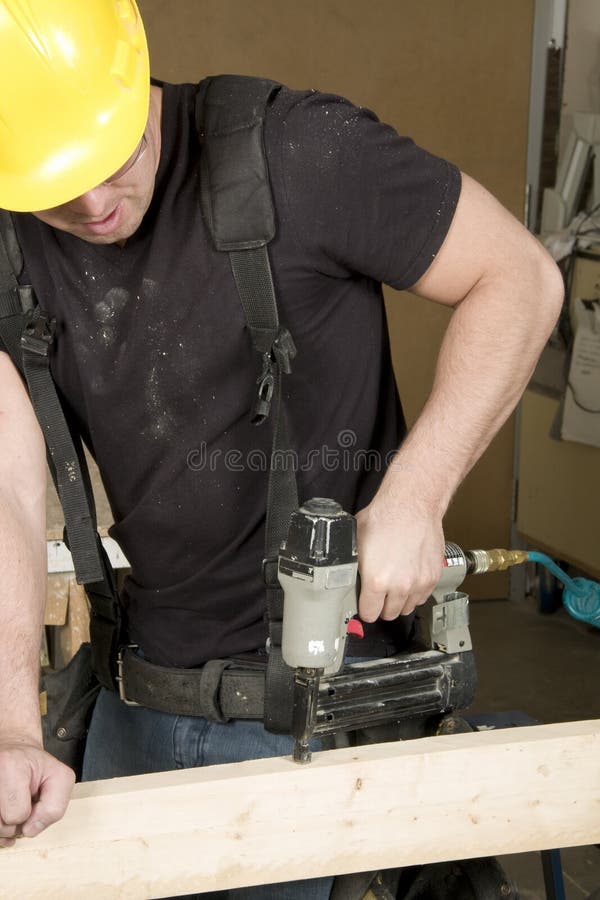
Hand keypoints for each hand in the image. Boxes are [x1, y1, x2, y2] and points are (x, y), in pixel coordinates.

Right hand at [0, 738, 74, 846]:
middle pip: (0, 826)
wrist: (13, 754)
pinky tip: (2, 817)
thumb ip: (55, 807)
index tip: (31, 796)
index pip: (17, 814)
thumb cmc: (36, 767)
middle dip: (14, 822)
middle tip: (20, 802)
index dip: (29, 812)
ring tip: (9, 808)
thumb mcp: (60, 778)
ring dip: (3, 827)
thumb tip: (30, 830)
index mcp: (10, 765)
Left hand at [355, 491, 444, 621]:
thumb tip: (346, 579)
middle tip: (378, 594)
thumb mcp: (356, 544)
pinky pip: (423, 597)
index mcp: (377, 580)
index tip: (365, 604)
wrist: (412, 505)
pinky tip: (408, 580)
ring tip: (394, 586)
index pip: (369, 614)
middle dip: (382, 606)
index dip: (365, 609)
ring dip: (399, 601)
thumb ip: (353, 568)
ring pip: (407, 608)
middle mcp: (400, 586)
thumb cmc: (384, 518)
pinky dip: (415, 593)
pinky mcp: (433, 577)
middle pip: (389, 614)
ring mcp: (419, 583)